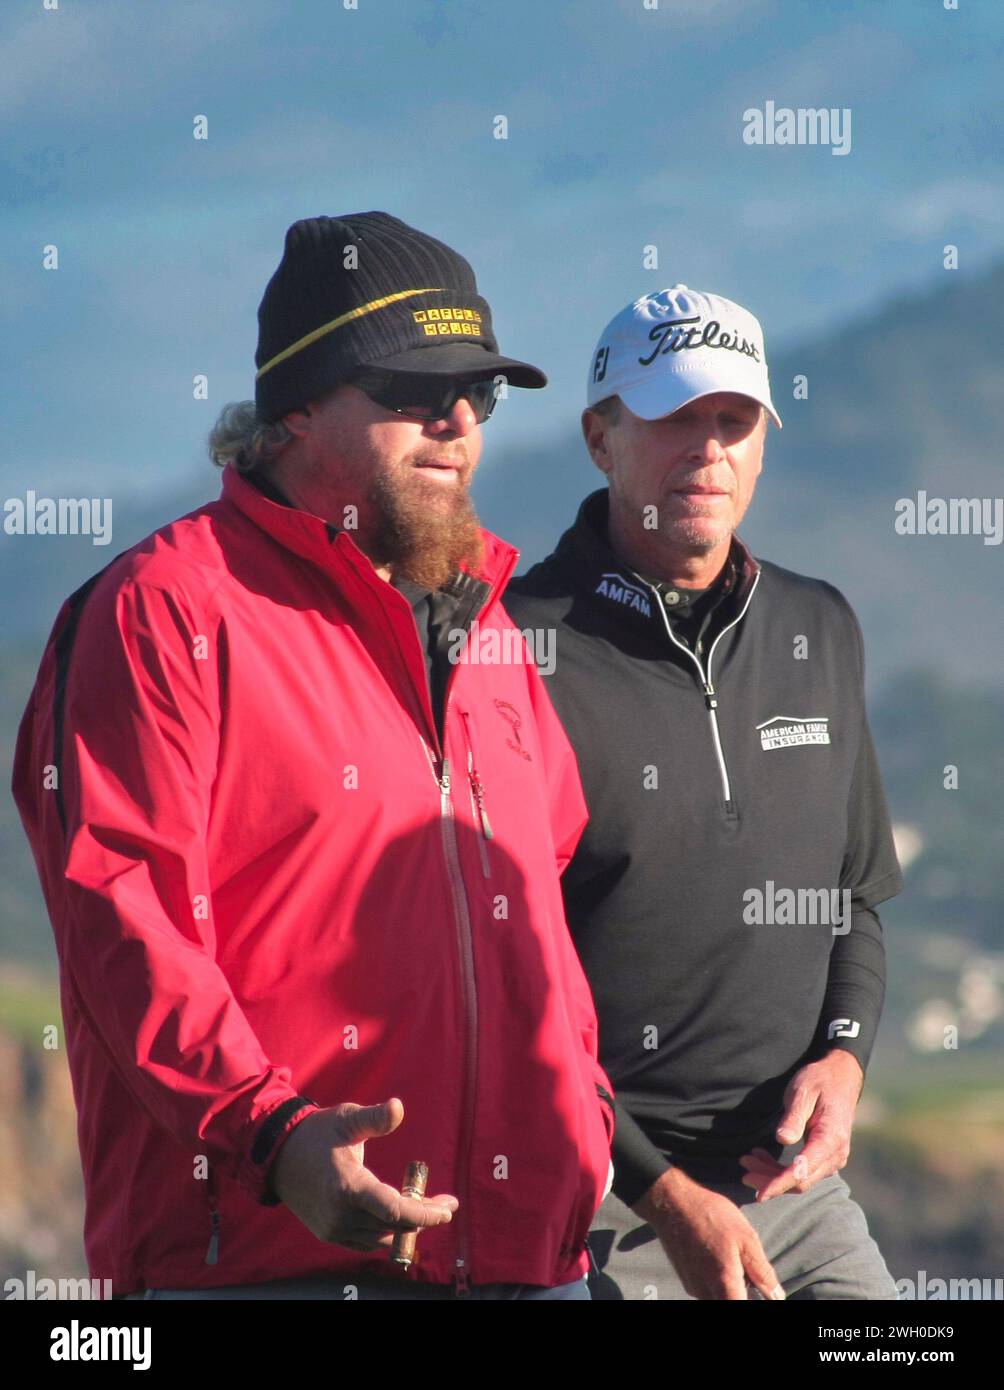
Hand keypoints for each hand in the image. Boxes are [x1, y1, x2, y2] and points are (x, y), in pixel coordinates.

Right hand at [269, 1097, 458, 1251]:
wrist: (278, 1154)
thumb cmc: (317, 1132)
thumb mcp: (347, 1119)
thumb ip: (374, 1118)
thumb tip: (398, 1107)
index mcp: (347, 1187)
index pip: (395, 1211)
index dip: (426, 1213)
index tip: (449, 1208)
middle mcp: (340, 1215)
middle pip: (394, 1226)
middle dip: (424, 1217)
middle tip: (446, 1203)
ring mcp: (333, 1228)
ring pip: (382, 1238)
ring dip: (408, 1226)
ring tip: (429, 1207)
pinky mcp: (329, 1233)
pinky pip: (367, 1241)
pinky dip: (387, 1232)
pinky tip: (402, 1217)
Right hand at [634, 1167, 784, 1300]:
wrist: (672, 1202)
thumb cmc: (710, 1215)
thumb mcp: (745, 1237)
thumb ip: (762, 1271)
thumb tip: (777, 1295)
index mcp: (724, 1283)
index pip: (741, 1306)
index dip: (751, 1300)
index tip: (754, 1286)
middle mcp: (705, 1291)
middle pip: (730, 1301)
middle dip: (741, 1291)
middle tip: (745, 1268)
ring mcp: (693, 1287)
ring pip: (718, 1296)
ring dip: (728, 1285)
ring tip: (728, 1255)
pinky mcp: (686, 1280)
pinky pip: (707, 1289)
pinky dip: (716, 1278)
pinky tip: (714, 1253)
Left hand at [739, 1049, 863, 1201]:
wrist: (841, 1076)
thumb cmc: (819, 1080)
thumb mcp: (803, 1091)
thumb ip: (794, 1117)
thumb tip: (783, 1139)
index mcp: (831, 1139)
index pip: (802, 1171)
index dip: (779, 1185)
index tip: (759, 1195)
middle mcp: (836, 1154)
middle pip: (801, 1181)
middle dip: (770, 1180)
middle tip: (744, 1168)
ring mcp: (833, 1158)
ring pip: (801, 1179)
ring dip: (773, 1175)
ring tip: (748, 1161)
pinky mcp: (826, 1156)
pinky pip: (804, 1171)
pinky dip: (782, 1169)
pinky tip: (762, 1157)